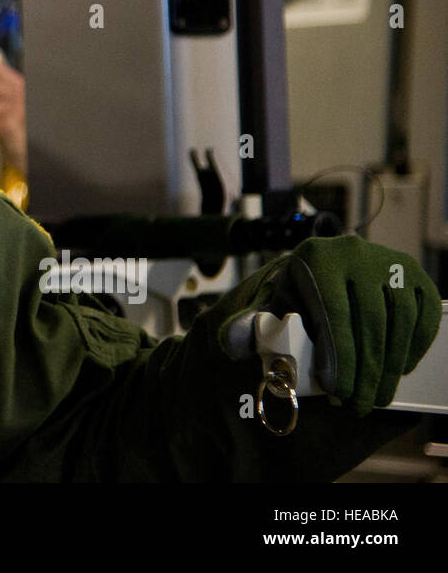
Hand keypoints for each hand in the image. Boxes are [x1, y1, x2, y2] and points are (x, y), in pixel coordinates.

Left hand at [211, 235, 441, 414]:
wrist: (323, 273)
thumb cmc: (294, 297)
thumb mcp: (269, 307)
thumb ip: (246, 327)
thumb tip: (232, 344)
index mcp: (314, 257)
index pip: (333, 313)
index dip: (339, 357)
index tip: (338, 391)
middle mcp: (354, 252)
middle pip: (369, 320)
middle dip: (366, 370)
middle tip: (359, 404)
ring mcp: (389, 260)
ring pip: (399, 320)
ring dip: (392, 364)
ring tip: (378, 396)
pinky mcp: (415, 273)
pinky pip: (424, 313)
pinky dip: (416, 345)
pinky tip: (399, 369)